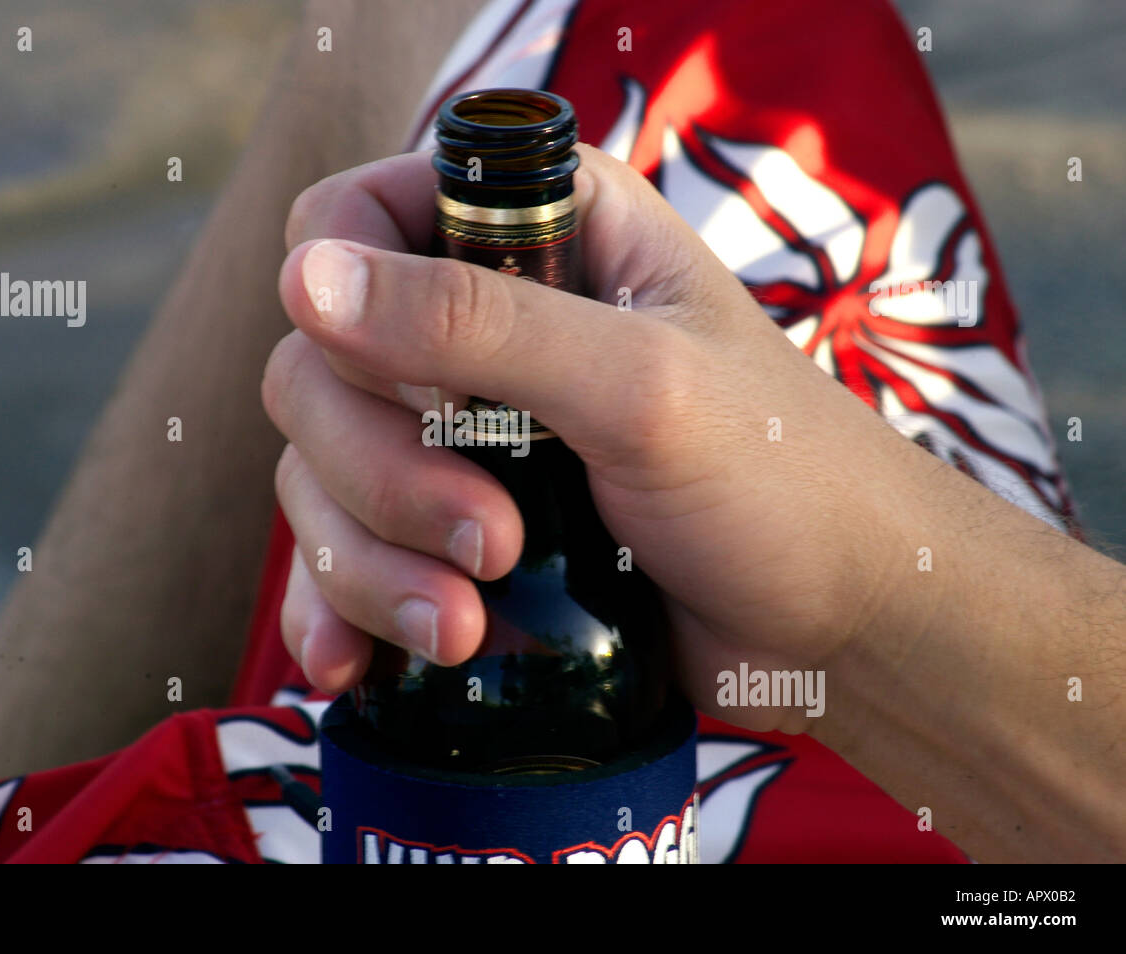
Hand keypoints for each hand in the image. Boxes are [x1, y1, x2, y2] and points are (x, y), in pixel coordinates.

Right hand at [263, 145, 937, 731]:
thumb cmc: (783, 481)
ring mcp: (462, 431)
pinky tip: (354, 665)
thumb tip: (304, 279)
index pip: (356, 220)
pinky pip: (342, 556)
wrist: (837, 628)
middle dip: (382, 474)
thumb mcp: (639, 388)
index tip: (394, 388)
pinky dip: (339, 609)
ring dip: (372, 563)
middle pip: (320, 367)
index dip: (340, 297)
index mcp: (543, 231)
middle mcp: (486, 318)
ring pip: (321, 474)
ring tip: (465, 627)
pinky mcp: (454, 529)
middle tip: (494, 544)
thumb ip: (478, 324)